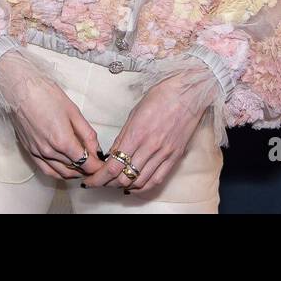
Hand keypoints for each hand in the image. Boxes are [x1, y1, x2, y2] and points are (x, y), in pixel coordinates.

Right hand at [0, 49, 106, 179]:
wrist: (19, 89)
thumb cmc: (45, 94)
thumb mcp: (73, 111)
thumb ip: (87, 134)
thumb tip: (96, 149)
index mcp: (62, 141)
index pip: (85, 163)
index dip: (97, 166)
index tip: (104, 164)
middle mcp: (49, 152)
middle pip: (74, 169)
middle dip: (88, 169)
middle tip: (96, 164)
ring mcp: (38, 153)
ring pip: (60, 173)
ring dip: (74, 173)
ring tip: (84, 167)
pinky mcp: (29, 151)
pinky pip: (46, 170)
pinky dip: (58, 173)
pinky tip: (65, 168)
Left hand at [82, 61, 219, 192]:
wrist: (189, 93)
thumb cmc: (161, 96)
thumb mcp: (134, 113)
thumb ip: (123, 136)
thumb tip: (112, 154)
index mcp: (136, 133)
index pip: (113, 165)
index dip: (99, 177)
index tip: (91, 179)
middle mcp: (150, 147)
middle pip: (124, 177)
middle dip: (109, 182)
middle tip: (102, 180)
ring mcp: (164, 153)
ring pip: (140, 181)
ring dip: (125, 185)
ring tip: (116, 183)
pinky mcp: (175, 157)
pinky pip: (157, 179)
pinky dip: (144, 187)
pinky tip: (135, 187)